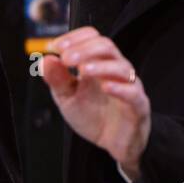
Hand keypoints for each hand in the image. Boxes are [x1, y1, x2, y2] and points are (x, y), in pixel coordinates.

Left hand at [41, 27, 150, 179]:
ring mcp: (129, 86)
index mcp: (98, 63)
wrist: (111, 144)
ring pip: (121, 67)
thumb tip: (45, 59)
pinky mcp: (138, 106)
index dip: (74, 38)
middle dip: (85, 49)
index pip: (92, 38)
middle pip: (106, 46)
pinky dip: (120, 88)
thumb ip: (57, 80)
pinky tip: (105, 87)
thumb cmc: (92, 116)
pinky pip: (134, 93)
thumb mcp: (67, 98)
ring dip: (101, 65)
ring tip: (83, 70)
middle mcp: (115, 70)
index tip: (54, 47)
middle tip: (66, 58)